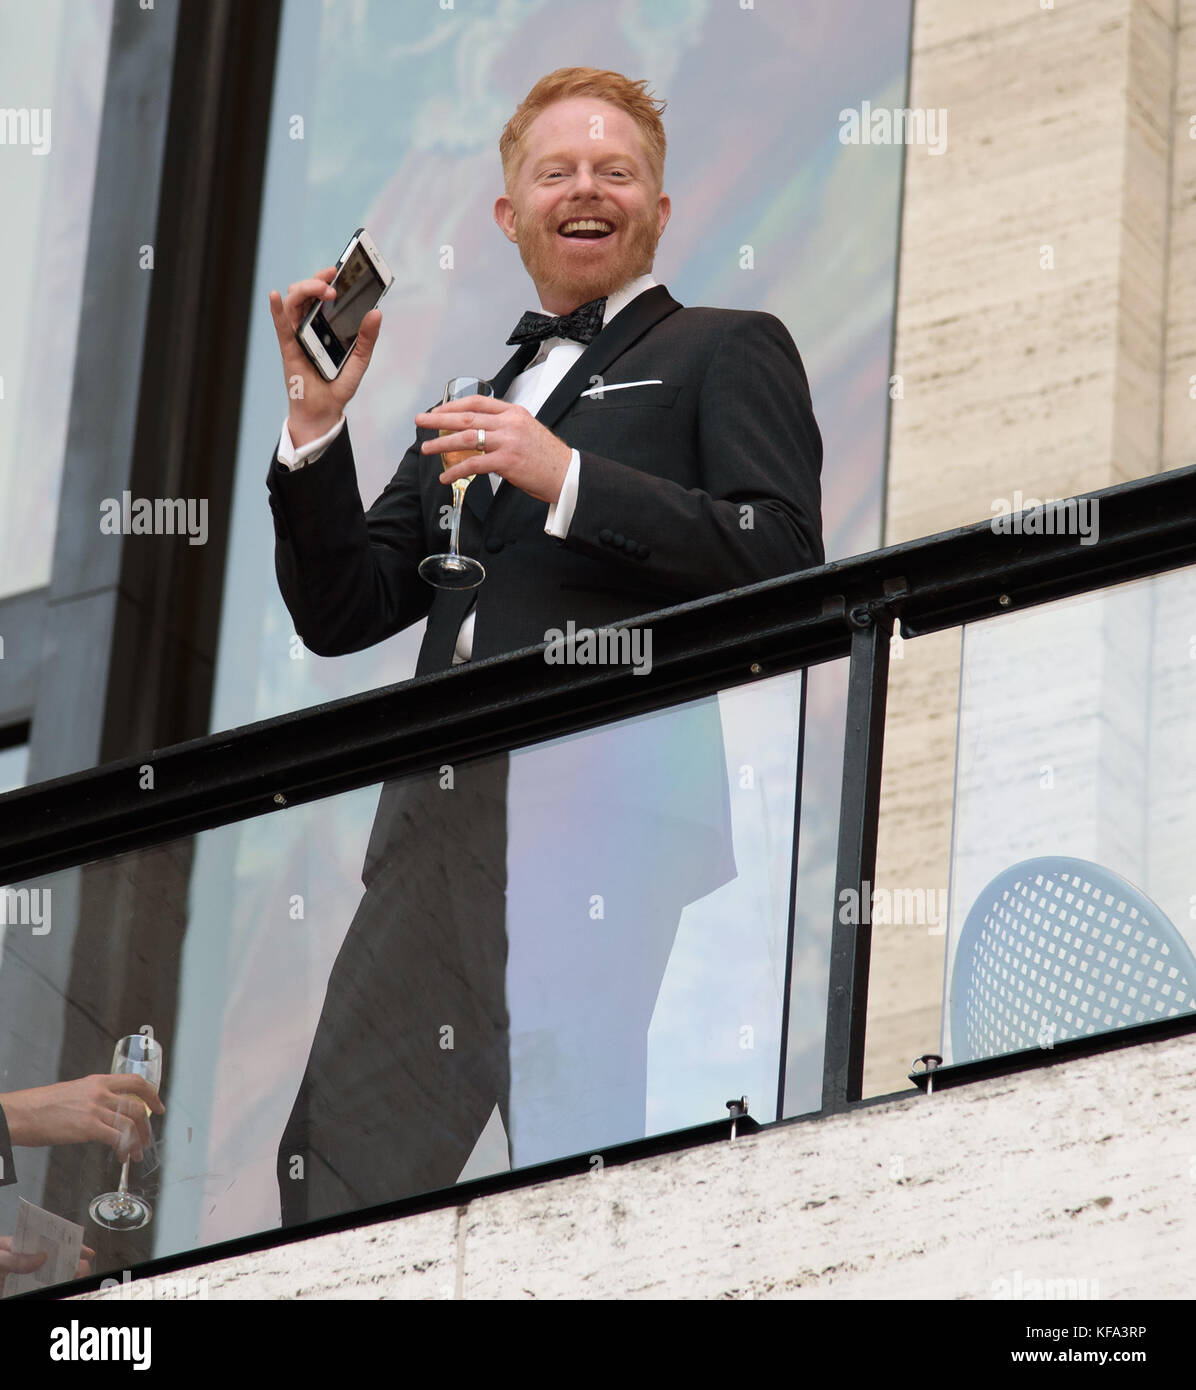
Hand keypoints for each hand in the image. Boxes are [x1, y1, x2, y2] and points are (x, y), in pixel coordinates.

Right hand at [0, 1076, 163, 1160]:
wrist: (20, 1114)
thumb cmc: (40, 1106)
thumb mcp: (73, 1091)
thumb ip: (93, 1097)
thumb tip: (106, 1111)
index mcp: (98, 1081)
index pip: (135, 1081)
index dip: (152, 1094)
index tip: (158, 1107)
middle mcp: (100, 1092)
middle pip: (137, 1106)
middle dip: (147, 1126)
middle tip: (147, 1140)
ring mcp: (95, 1109)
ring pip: (131, 1123)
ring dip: (138, 1141)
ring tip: (136, 1154)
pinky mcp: (88, 1127)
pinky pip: (117, 1137)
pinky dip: (124, 1148)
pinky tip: (122, 1156)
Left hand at [0, 1238, 93, 1294]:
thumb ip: (14, 1256)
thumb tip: (40, 1257)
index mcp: (20, 1248)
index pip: (50, 1241)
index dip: (69, 1244)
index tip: (85, 1251)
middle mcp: (25, 1264)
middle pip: (55, 1262)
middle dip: (71, 1263)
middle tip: (80, 1268)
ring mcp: (23, 1281)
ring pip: (51, 1280)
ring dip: (65, 1279)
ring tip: (74, 1279)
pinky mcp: (20, 1294)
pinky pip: (41, 1293)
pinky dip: (53, 1292)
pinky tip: (60, 1291)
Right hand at [268, 265, 382, 447]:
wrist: (325, 411)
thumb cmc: (337, 385)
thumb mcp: (360, 360)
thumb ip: (367, 338)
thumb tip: (376, 312)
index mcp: (324, 325)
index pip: (323, 295)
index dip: (329, 279)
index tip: (343, 269)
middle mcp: (308, 326)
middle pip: (306, 293)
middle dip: (318, 280)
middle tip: (335, 280)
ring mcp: (296, 335)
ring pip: (293, 302)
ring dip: (306, 289)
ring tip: (324, 289)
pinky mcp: (288, 348)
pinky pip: (280, 324)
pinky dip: (276, 308)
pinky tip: (275, 295)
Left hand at [416, 396, 571, 504]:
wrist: (567, 474)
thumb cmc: (548, 458)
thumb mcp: (528, 431)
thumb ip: (505, 428)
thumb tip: (481, 433)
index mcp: (515, 412)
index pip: (478, 402)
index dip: (454, 405)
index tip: (439, 410)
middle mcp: (510, 423)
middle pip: (467, 416)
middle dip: (439, 418)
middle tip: (421, 421)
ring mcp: (508, 441)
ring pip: (466, 437)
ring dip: (442, 443)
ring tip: (427, 448)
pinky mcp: (507, 462)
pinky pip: (474, 464)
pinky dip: (456, 470)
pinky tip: (446, 475)